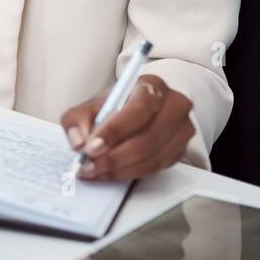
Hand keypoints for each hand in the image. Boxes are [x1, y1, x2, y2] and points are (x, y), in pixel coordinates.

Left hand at [60, 75, 194, 181]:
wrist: (135, 112)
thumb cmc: (114, 107)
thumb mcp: (90, 106)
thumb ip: (77, 119)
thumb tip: (79, 142)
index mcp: (151, 86)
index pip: (138, 109)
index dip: (115, 131)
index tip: (91, 148)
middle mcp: (174, 105)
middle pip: (149, 138)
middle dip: (114, 157)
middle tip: (89, 166)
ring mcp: (182, 129)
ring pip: (153, 157)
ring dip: (120, 169)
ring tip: (94, 171)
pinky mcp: (181, 149)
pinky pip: (156, 167)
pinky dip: (129, 174)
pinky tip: (109, 173)